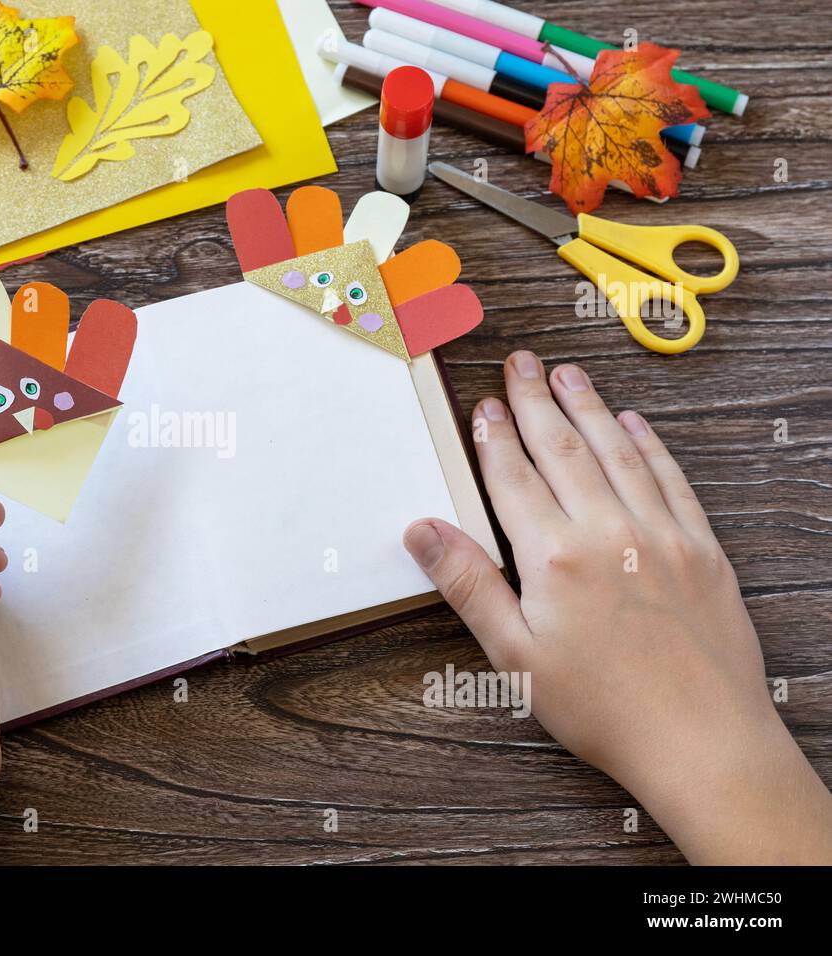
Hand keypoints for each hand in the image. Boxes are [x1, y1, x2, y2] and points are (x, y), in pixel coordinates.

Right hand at [404, 352, 831, 863]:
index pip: (514, 477)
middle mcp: (609, 530)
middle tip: (520, 363)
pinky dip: (650, 445)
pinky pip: (671, 479)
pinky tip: (635, 424)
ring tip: (568, 374)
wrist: (702, 742)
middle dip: (536, 401)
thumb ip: (468, 583)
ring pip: (617, 452)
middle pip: (563, 449)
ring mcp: (661, 534)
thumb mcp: (515, 655)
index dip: (494, 437)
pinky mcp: (701, 549)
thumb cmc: (602, 708)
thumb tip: (421, 530)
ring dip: (589, 408)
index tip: (483, 404)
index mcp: (554, 555)